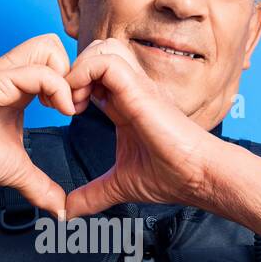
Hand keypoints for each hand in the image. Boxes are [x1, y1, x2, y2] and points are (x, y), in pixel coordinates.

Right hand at [0, 33, 74, 214]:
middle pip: (52, 44)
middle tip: (71, 105)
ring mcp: (1, 75)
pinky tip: (59, 112)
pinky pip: (35, 72)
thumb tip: (59, 209)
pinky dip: (56, 88)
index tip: (73, 112)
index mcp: (18, 87)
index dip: (71, 83)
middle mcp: (10, 74)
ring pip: (47, 47)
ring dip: (66, 78)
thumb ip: (40, 185)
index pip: (53, 62)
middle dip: (72, 72)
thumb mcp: (17, 171)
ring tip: (65, 108)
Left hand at [62, 38, 221, 218]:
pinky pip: (103, 62)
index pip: (94, 76)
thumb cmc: (172, 176)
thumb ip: (92, 195)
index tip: (63, 113)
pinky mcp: (138, 89)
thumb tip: (68, 212)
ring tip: (71, 103)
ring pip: (100, 49)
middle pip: (95, 52)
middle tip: (62, 104)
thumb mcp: (119, 185)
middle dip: (71, 73)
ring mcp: (136, 86)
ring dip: (77, 71)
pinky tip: (79, 105)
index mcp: (126, 105)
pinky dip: (82, 75)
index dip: (72, 87)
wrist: (198, 176)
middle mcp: (131, 90)